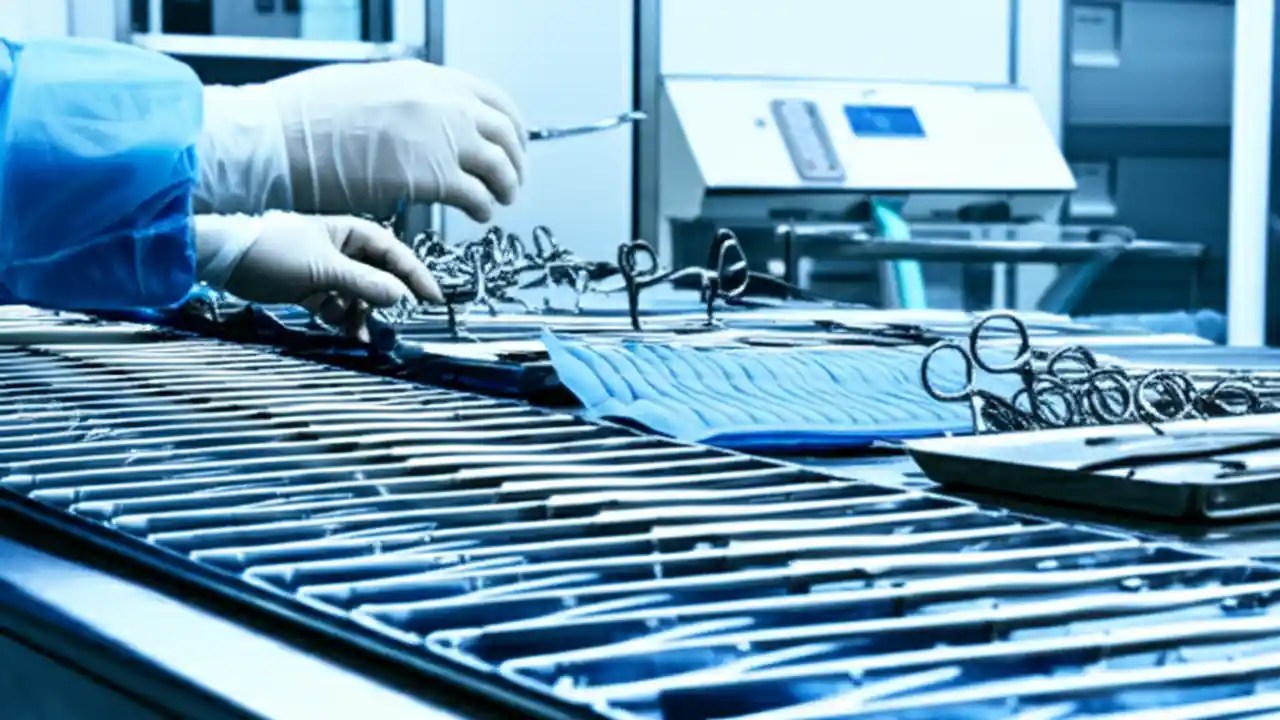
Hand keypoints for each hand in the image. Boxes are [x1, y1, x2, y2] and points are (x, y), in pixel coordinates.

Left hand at [194, 212, 442, 336]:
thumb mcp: (322, 268)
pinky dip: (342, 318)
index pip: (393, 252)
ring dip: (363, 313)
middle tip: (398, 322)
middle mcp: (342, 249)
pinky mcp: (310, 288)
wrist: (223, 260)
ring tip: (363, 333)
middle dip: (387, 300)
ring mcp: (326, 270)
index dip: (415, 275)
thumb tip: (400, 296)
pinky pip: (338, 305)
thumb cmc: (272, 252)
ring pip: (359, 295)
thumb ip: (364, 283)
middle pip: (378, 276)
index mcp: (349, 232)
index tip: (434, 299)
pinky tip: (343, 329)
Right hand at [196, 60, 526, 221]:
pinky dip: (484, 208)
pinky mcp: (434, 177)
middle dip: (514, 160)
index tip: (511, 142)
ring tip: (499, 202)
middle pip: (504, 132)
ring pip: (500, 166)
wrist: (281, 139)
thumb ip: (403, 100)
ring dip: (505, 188)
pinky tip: (478, 215)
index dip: (509, 125)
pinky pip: (478, 196)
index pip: (491, 97)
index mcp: (424, 76)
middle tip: (511, 179)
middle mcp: (441, 102)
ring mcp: (442, 138)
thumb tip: (419, 115)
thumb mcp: (365, 87)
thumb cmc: (304, 119)